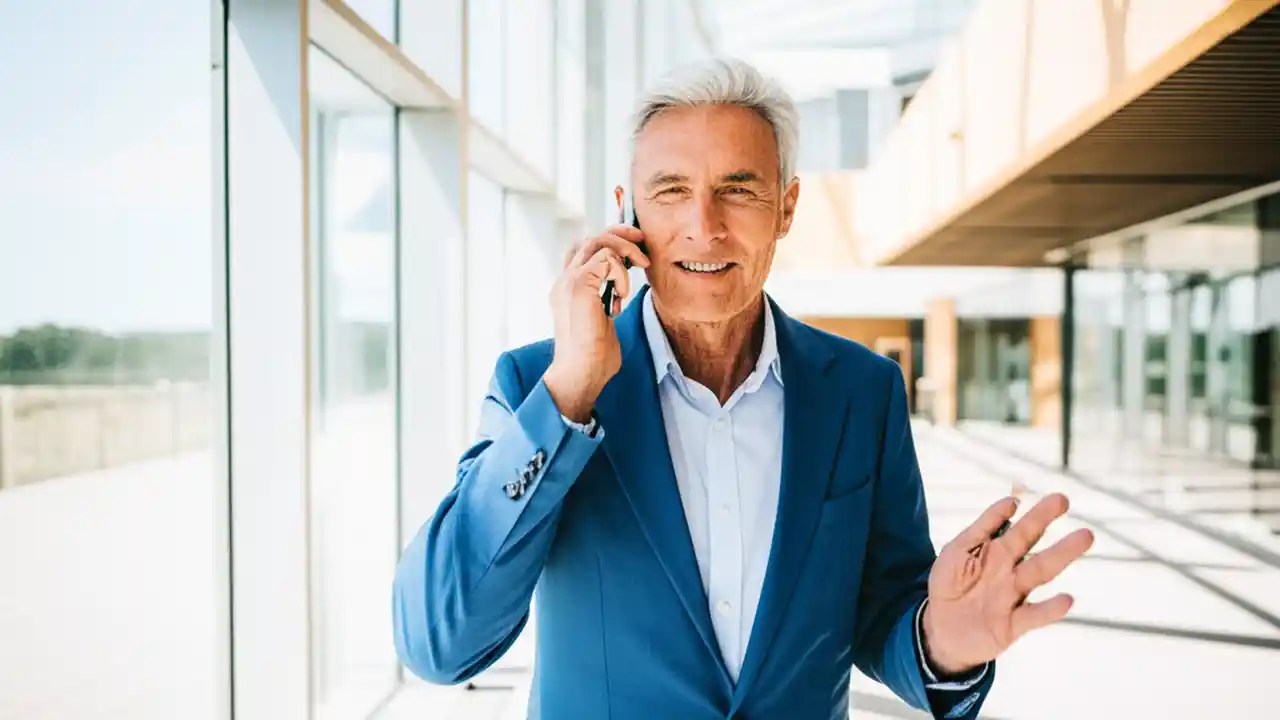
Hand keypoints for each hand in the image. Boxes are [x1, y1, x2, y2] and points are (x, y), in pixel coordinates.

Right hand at [543, 225, 648, 422]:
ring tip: (641, 266)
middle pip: (589, 238)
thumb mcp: (602, 322)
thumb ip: (605, 302)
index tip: (633, 254)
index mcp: (567, 289)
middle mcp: (564, 281)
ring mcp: (569, 282)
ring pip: (597, 241)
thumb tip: (618, 295)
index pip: (582, 251)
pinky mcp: (579, 286)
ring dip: (624, 250)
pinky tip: (621, 297)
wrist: (581, 374)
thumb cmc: (595, 359)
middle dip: (619, 234)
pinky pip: (606, 260)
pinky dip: (621, 274)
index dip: (608, 243)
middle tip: (641, 240)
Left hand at [922, 493, 1093, 674]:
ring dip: (1061, 558)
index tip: (1060, 499)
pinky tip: (1067, 600)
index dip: (1040, 515)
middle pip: (1038, 552)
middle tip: (1083, 525)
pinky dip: (1050, 609)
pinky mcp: (1012, 625)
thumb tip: (1012, 501)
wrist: (938, 628)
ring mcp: (1014, 598)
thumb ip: (983, 527)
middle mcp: (1011, 573)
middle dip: (1058, 538)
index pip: (1023, 530)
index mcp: (998, 553)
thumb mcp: (957, 550)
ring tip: (1083, 541)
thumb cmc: (949, 584)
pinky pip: (1033, 616)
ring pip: (1040, 576)